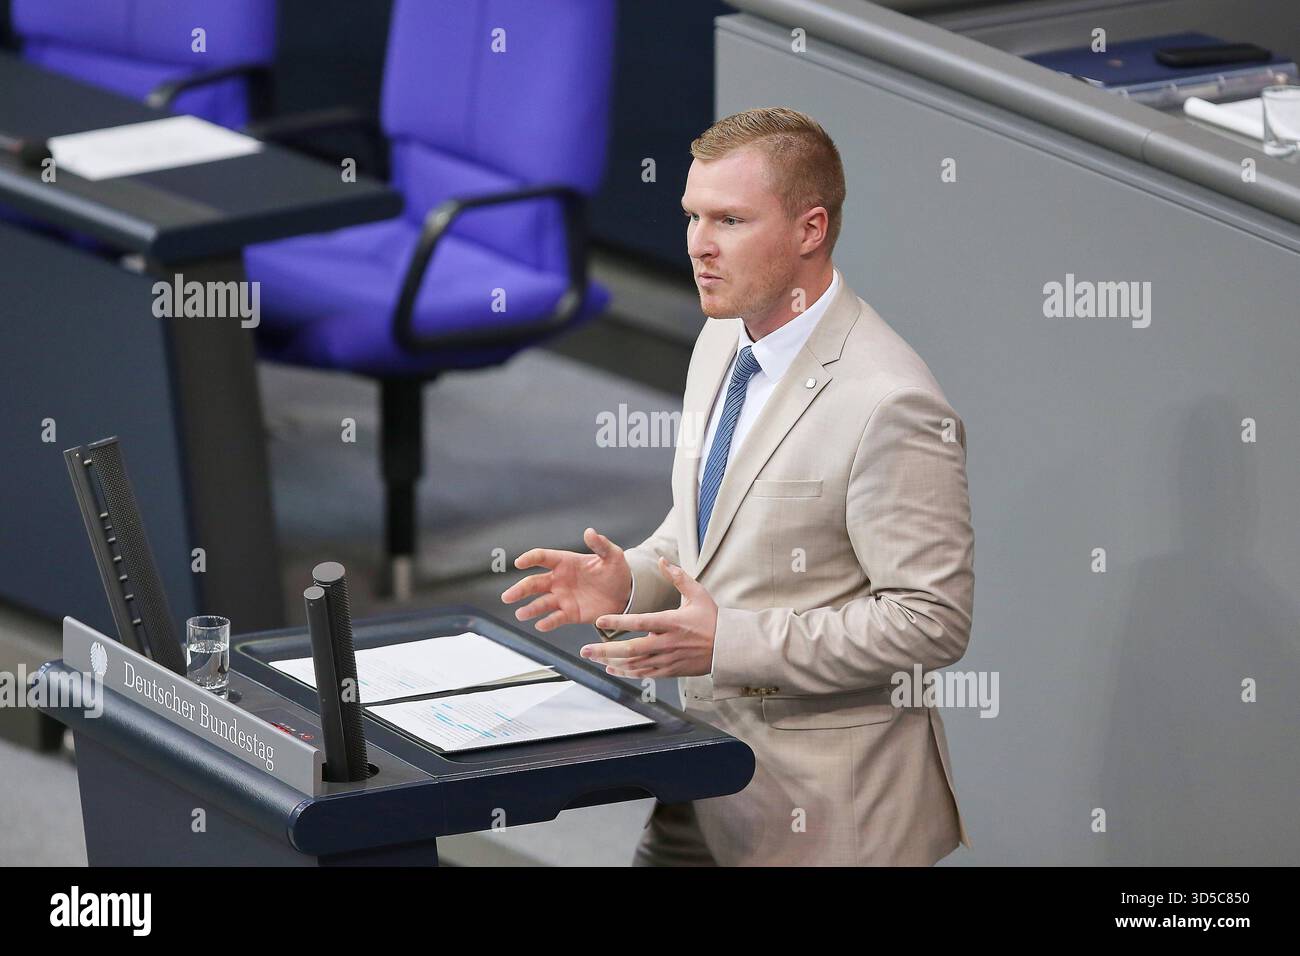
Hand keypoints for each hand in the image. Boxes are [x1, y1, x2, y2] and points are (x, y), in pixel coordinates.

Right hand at [501, 528, 631, 631]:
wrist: (625, 593)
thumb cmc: (616, 571)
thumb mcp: (612, 555)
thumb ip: (600, 545)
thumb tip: (590, 532)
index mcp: (565, 562)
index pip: (542, 557)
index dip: (530, 558)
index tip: (519, 563)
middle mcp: (559, 580)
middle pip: (534, 583)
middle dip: (520, 590)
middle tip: (507, 597)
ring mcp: (563, 598)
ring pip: (541, 603)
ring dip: (530, 609)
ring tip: (520, 614)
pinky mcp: (570, 613)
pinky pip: (556, 618)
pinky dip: (548, 622)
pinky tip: (540, 625)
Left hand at [581, 557, 716, 677]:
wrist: (729, 648)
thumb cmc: (712, 619)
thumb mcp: (698, 594)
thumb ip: (678, 577)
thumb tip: (661, 560)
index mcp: (672, 622)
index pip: (640, 622)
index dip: (618, 622)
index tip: (600, 620)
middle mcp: (667, 642)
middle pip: (632, 649)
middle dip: (605, 650)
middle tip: (585, 650)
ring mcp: (668, 659)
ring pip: (635, 664)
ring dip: (612, 662)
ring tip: (593, 658)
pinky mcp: (670, 671)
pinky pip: (644, 673)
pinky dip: (626, 672)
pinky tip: (612, 668)